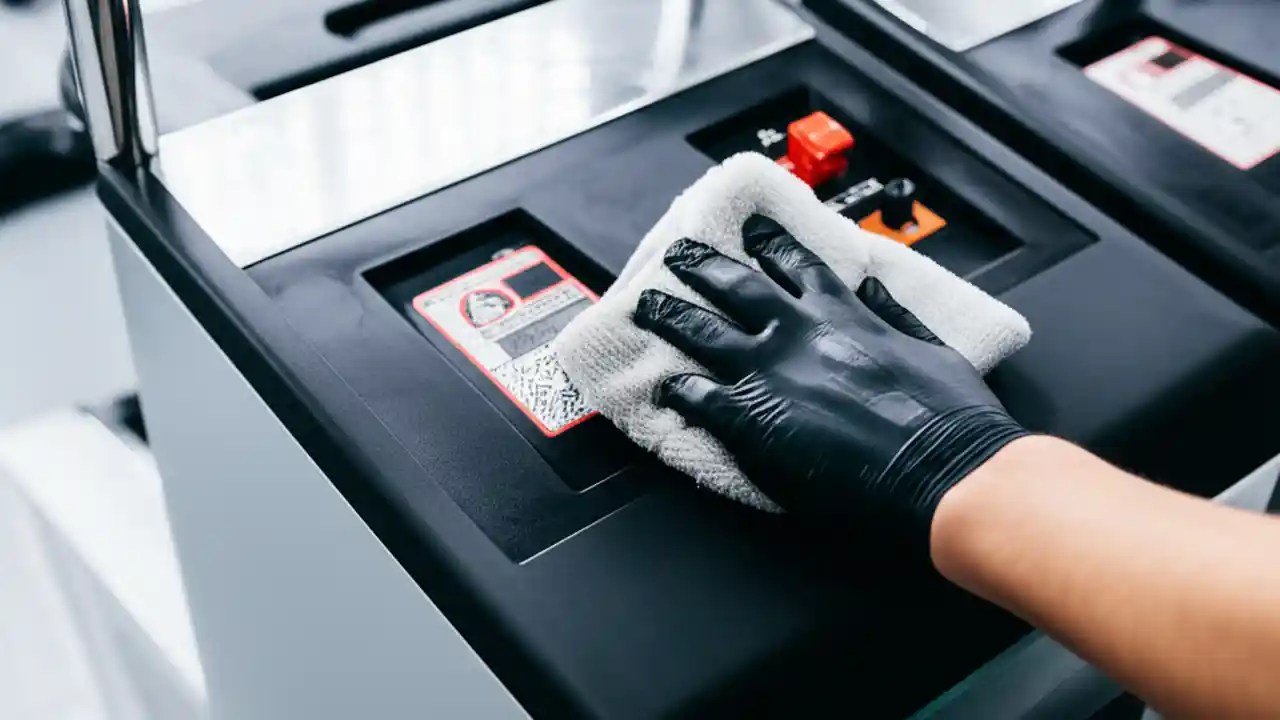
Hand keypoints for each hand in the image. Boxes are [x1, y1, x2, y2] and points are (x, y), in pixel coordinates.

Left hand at [633, 215, 1026, 551]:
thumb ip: (895, 314)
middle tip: (677, 254)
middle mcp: (797, 332)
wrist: (943, 470)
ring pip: (699, 330)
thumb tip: (875, 289)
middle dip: (699, 266)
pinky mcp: (748, 418)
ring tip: (646, 306)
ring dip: (668, 315)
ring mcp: (767, 372)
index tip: (751, 231)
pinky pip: (694, 397)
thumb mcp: (931, 347)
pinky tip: (663, 391)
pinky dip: (675, 392)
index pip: (794, 265)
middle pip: (732, 286)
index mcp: (843, 313)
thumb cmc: (951, 419)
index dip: (767, 244)